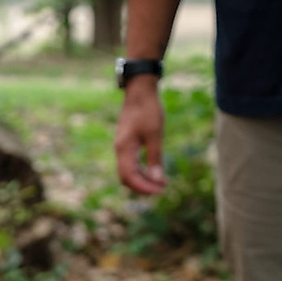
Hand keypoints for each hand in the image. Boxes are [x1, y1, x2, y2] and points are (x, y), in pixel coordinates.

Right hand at [114, 77, 167, 194]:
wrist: (140, 90)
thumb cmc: (148, 109)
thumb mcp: (155, 134)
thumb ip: (155, 157)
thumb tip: (158, 179)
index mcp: (124, 149)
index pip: (129, 177)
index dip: (143, 187)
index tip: (160, 190)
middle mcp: (120, 150)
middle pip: (127, 178)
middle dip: (143, 186)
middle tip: (162, 189)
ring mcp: (122, 147)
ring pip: (129, 172)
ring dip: (143, 180)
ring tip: (161, 182)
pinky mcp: (127, 143)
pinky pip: (131, 163)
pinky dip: (142, 171)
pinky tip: (155, 171)